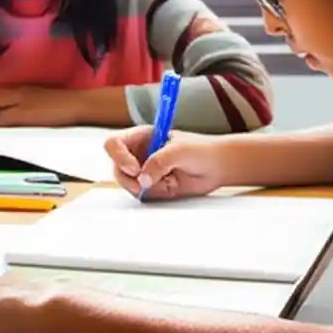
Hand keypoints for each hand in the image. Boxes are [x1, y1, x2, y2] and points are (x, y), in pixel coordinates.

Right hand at [0, 85, 73, 127]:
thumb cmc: (51, 112)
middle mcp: (16, 90)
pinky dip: (6, 111)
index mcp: (10, 93)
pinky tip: (11, 122)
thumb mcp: (23, 118)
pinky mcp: (36, 97)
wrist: (79, 106)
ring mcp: (27, 92)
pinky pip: (12, 103)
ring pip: (2, 100)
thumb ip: (4, 119)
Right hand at [104, 126, 225, 200]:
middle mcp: (138, 154)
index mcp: (140, 137)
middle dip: (129, 179)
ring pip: (128, 184)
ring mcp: (144, 171)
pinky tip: (170, 187)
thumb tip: (143, 179)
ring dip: (144, 188)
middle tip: (145, 185)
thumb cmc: (201, 150)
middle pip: (116, 167)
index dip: (118, 156)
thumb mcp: (180, 151)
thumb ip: (159, 162)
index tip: (135, 168)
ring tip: (166, 182)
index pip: (114, 144)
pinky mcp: (152, 186)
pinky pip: (142, 195)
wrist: (218, 167)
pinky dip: (154, 195)